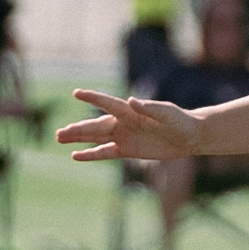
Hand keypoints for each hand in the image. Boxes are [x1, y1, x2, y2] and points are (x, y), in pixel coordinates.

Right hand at [56, 90, 200, 161]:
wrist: (189, 136)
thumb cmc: (180, 121)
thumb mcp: (167, 114)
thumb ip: (150, 108)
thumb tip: (131, 100)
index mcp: (131, 111)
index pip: (108, 103)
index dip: (94, 98)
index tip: (77, 93)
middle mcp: (123, 122)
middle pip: (95, 125)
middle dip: (78, 130)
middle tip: (59, 133)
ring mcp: (123, 136)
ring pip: (96, 138)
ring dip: (78, 139)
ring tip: (59, 138)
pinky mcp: (128, 150)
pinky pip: (105, 152)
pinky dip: (91, 154)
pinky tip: (75, 155)